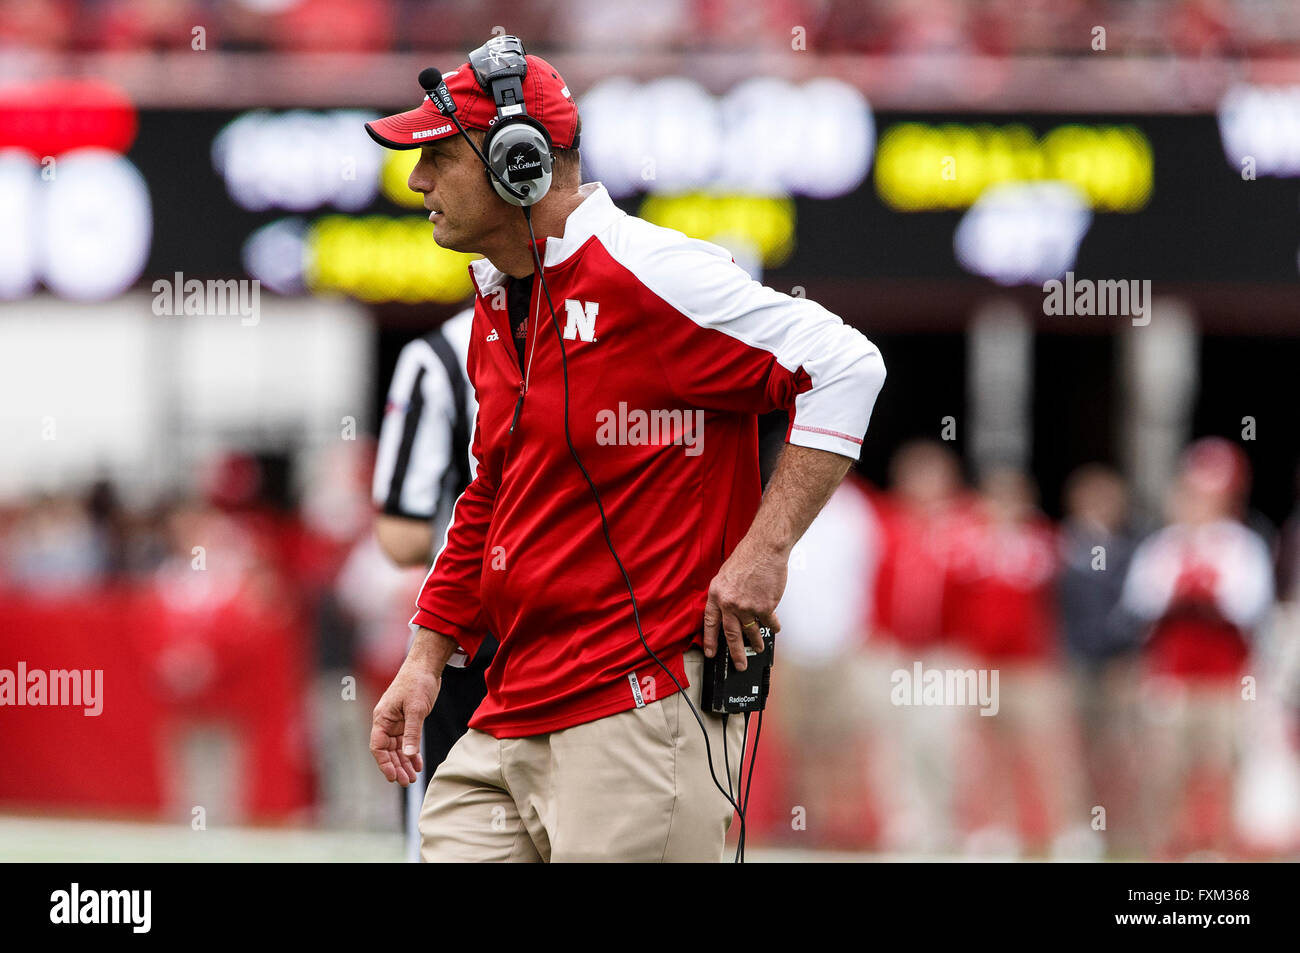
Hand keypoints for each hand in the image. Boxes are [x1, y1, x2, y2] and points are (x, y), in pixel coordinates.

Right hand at [370, 653, 441, 786]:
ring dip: (404, 763)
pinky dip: (412, 753)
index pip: (378, 747)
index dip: (384, 764)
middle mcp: (387, 722)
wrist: (426, 666)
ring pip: (397, 748)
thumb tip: (408, 756)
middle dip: (396, 767)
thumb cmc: (417, 683)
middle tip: (406, 782)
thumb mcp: (416, 709)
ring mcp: (397, 722)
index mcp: (382, 718)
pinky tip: (417, 764)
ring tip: (412, 778)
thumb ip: (412, 733)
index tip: (393, 777)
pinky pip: (407, 741)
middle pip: (388, 751)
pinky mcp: (408, 720)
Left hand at [702, 537, 784, 670]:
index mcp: (717, 594)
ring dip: (756, 642)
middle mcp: (730, 603)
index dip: (710, 639)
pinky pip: (769, 622)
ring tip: (759, 649)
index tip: (710, 653)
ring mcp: (747, 607)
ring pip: (751, 631)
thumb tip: (728, 610)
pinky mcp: (764, 607)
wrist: (765, 549)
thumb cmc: (747, 557)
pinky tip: (775, 628)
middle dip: (736, 653)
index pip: (710, 622)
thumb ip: (725, 594)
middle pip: (731, 634)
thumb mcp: (726, 575)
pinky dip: (774, 626)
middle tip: (739, 665)